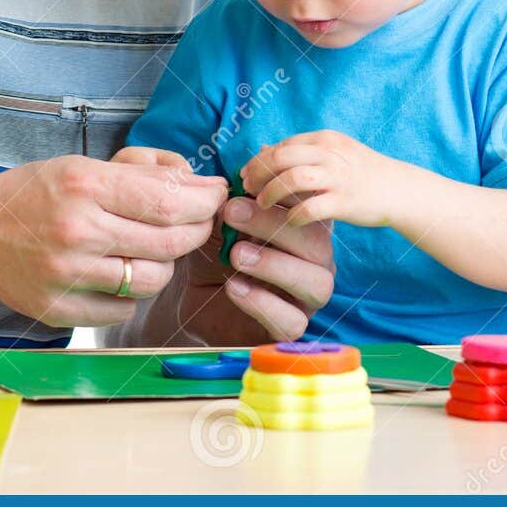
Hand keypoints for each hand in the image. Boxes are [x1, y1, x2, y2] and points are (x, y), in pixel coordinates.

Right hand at [0, 154, 225, 327]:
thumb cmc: (33, 193)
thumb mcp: (82, 166)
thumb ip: (139, 172)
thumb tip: (196, 184)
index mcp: (83, 185)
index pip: (168, 201)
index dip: (204, 201)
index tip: (216, 195)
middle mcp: (76, 231)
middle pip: (169, 242)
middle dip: (197, 229)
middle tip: (200, 221)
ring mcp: (67, 276)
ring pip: (152, 280)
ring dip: (165, 263)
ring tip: (153, 248)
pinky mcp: (60, 310)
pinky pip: (123, 309)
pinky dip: (131, 292)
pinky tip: (119, 273)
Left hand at [140, 193, 336, 343]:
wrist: (189, 297)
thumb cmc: (213, 251)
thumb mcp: (221, 221)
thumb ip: (234, 199)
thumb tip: (242, 177)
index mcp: (304, 229)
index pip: (314, 208)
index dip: (291, 193)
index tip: (250, 183)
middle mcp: (315, 263)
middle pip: (317, 242)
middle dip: (274, 224)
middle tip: (232, 213)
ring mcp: (306, 298)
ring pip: (316, 283)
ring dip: (275, 264)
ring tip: (236, 255)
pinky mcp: (290, 329)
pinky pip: (292, 322)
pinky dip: (262, 303)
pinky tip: (234, 287)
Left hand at [240, 130, 408, 226]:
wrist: (401, 189)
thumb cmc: (361, 172)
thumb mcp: (332, 153)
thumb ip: (299, 151)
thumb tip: (263, 149)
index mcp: (325, 139)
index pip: (282, 145)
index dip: (259, 160)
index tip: (246, 175)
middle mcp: (330, 153)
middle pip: (281, 157)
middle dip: (258, 174)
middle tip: (248, 189)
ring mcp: (339, 177)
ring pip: (292, 178)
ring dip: (271, 192)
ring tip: (262, 204)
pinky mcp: (346, 201)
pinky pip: (312, 207)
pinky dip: (294, 215)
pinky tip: (288, 221)